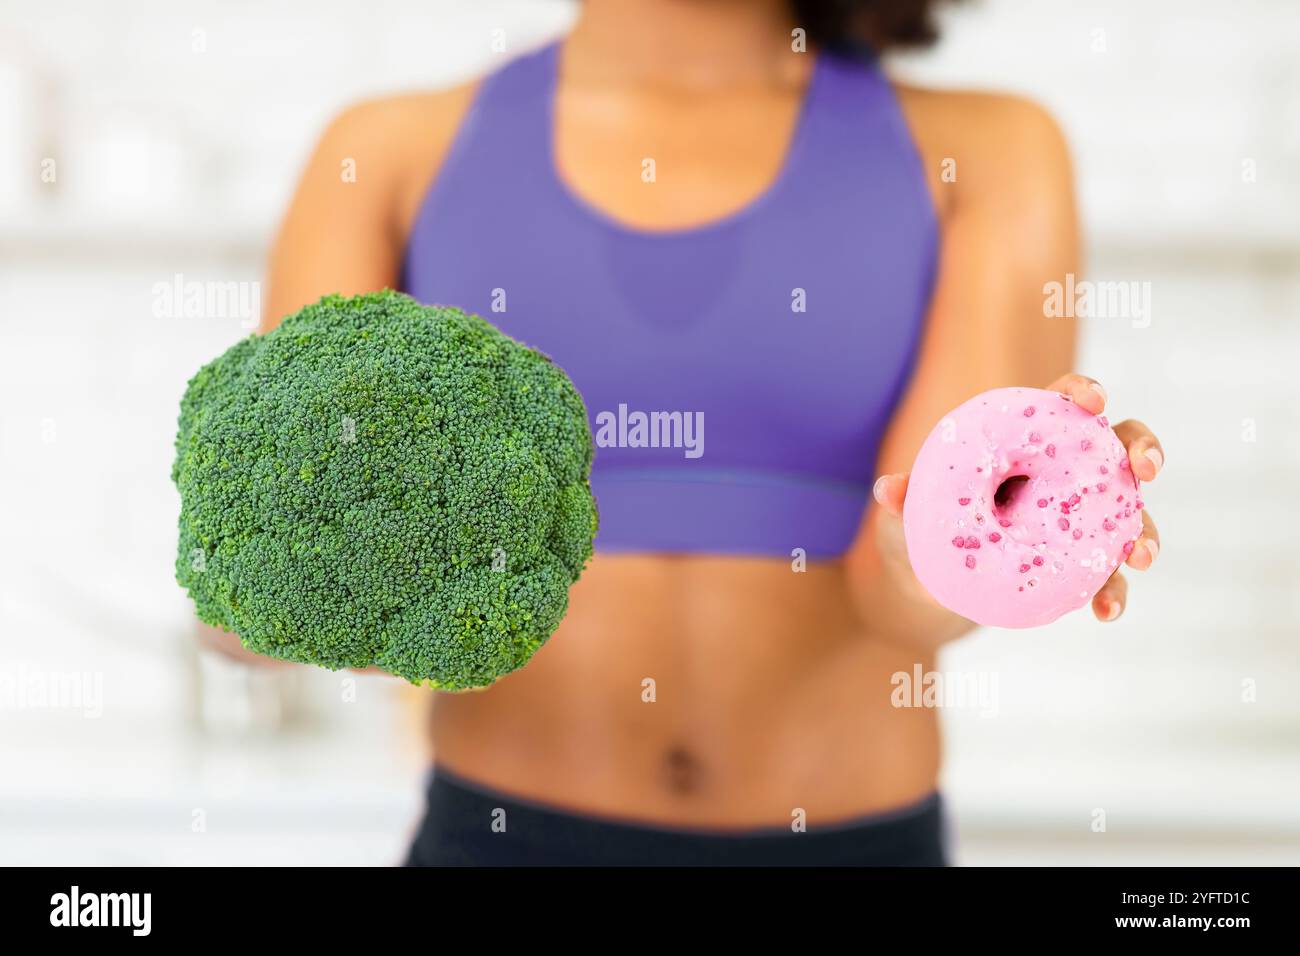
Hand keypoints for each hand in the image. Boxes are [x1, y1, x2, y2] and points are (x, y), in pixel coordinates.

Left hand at [871, 374, 1161, 622]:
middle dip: (1141, 449)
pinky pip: (1108, 575)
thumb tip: (890, 489)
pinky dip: (1114, 591)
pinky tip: (1107, 611)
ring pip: (1129, 512)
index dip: (1082, 392)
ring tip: (1140, 556)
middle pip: (1116, 446)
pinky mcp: (1079, 564)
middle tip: (1145, 470)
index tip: (1092, 402)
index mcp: (1021, 443)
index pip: (1058, 404)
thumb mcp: (906, 519)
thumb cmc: (919, 535)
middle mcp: (1058, 474)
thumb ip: (904, 500)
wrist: (927, 592)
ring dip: (1143, 530)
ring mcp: (1077, 519)